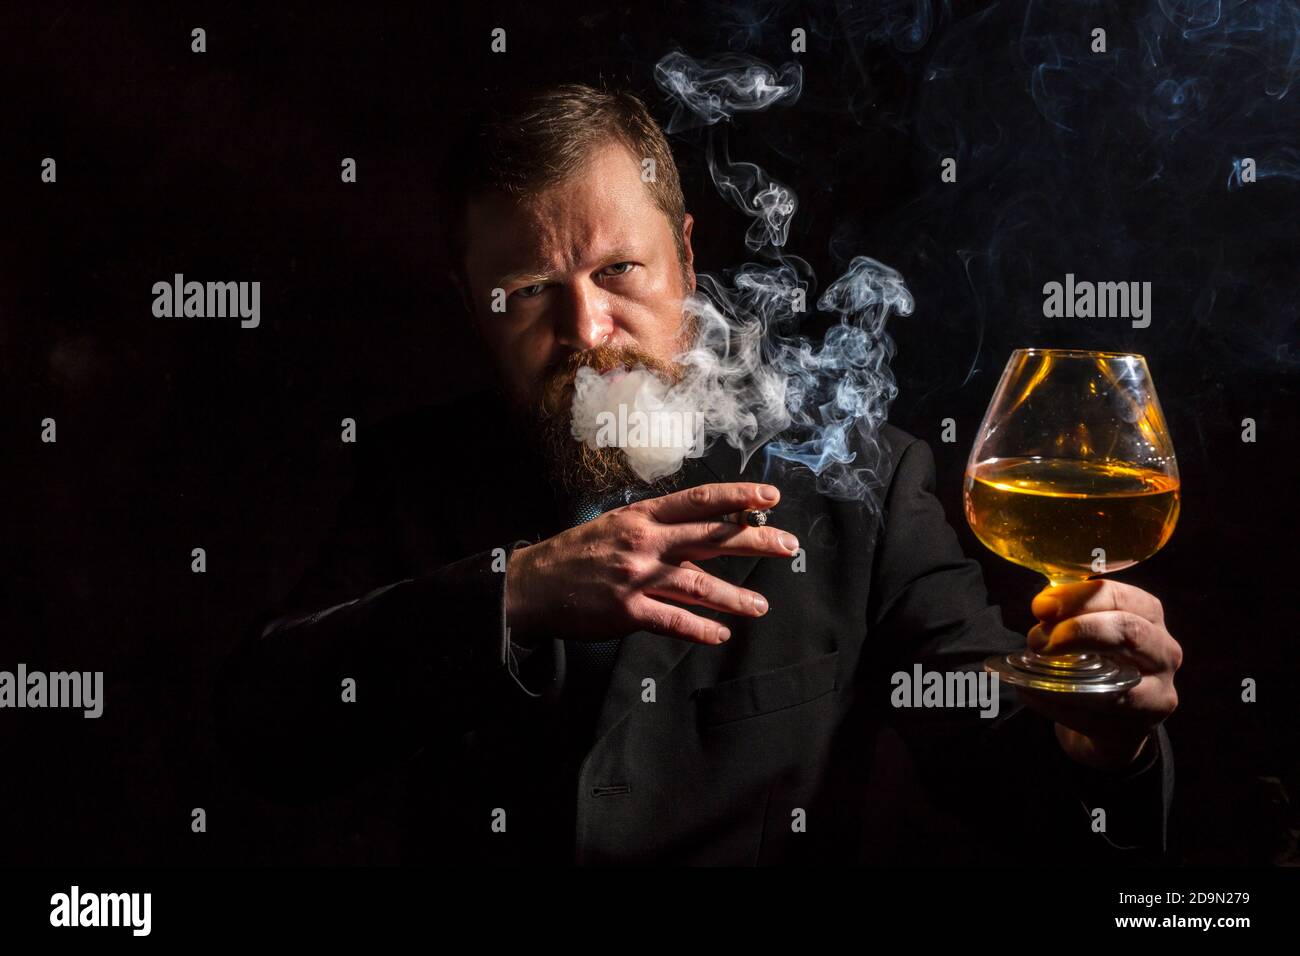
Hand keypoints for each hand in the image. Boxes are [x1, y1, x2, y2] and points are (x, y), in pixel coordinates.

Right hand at [505, 482, 799, 647]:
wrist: (533, 585)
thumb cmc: (579, 553)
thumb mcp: (617, 524)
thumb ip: (658, 526)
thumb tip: (703, 527)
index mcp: (643, 515)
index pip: (700, 500)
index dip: (739, 497)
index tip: (771, 497)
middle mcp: (644, 541)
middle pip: (710, 538)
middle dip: (755, 540)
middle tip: (789, 545)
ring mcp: (636, 577)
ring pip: (697, 584)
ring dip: (734, 596)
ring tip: (760, 606)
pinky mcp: (627, 611)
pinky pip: (673, 620)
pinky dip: (700, 629)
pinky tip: (721, 634)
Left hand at [1016, 579, 1182, 770]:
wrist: (1112, 720)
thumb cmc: (1100, 661)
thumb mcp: (1090, 628)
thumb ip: (1069, 613)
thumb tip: (1043, 605)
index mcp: (1148, 615)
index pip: (1120, 597)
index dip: (1078, 598)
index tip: (1042, 606)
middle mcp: (1164, 651)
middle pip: (1128, 632)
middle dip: (1078, 631)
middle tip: (1037, 638)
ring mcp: (1158, 693)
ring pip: (1119, 683)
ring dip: (1067, 676)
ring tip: (1034, 668)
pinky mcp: (1138, 727)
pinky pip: (1095, 717)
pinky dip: (1056, 703)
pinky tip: (1032, 692)